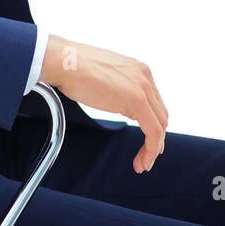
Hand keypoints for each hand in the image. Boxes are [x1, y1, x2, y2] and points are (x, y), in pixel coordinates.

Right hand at [41, 34, 166, 173]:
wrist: (64, 62)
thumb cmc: (73, 67)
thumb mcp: (103, 75)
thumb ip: (115, 86)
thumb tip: (114, 98)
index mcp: (137, 69)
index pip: (154, 103)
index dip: (153, 125)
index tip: (146, 142)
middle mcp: (144, 76)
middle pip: (160, 114)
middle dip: (156, 140)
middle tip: (146, 157)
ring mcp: (142, 87)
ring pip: (160, 125)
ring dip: (153, 148)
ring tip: (143, 163)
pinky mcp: (137, 100)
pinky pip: (153, 131)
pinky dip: (150, 149)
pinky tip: (142, 160)